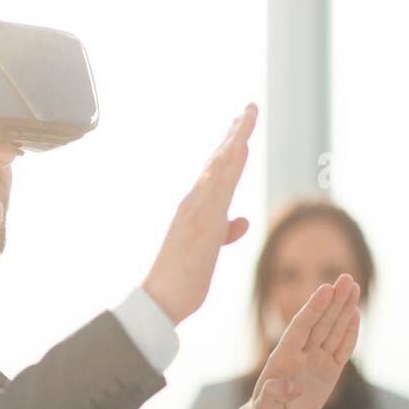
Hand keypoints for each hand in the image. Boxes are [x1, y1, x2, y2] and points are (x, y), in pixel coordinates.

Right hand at [143, 104, 257, 324]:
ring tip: (248, 114)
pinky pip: (220, 185)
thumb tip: (240, 220)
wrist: (160, 299)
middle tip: (248, 109)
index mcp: (195, 210)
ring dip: (235, 138)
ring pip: (220, 166)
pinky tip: (241, 145)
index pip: (216, 172)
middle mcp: (194, 203)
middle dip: (234, 133)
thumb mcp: (210, 251)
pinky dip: (230, 162)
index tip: (240, 128)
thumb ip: (225, 233)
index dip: (229, 148)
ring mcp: (198, 209)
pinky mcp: (203, 220)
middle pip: (218, 161)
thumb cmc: (181, 280)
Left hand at [240, 274, 361, 408]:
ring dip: (343, 309)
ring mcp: (315, 361)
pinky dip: (349, 332)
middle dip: (333, 301)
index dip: (313, 309)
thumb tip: (287, 387)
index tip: (325, 289)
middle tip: (346, 279)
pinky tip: (355, 313)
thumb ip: (273, 398)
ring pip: (332, 330)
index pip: (300, 328)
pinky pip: (341, 348)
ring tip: (353, 286)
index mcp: (283, 360)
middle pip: (319, 323)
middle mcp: (300, 355)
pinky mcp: (328, 370)